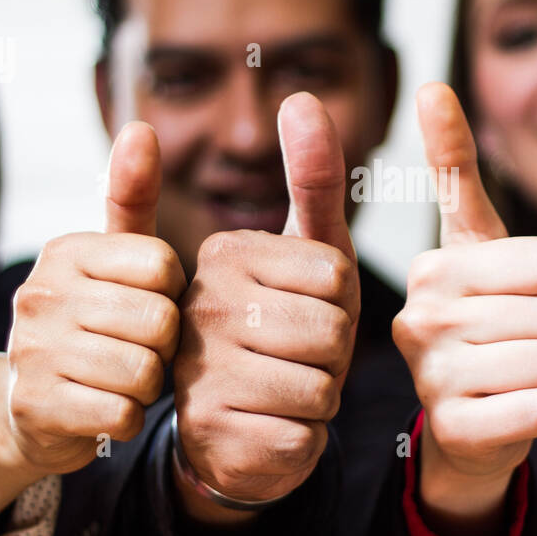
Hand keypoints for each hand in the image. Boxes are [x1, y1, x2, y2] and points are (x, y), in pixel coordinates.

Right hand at [3, 121, 185, 475]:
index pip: (164, 267)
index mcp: (66, 250)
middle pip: (160, 320)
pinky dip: (129, 418)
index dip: (173, 295)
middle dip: (165, 345)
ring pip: (145, 371)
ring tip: (125, 378)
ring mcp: (31, 351)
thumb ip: (132, 197)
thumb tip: (140, 126)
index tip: (151, 305)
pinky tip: (109, 409)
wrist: (31, 408)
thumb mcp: (112, 260)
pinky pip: (123, 414)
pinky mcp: (35, 408)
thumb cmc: (94, 322)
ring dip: (149, 385)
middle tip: (141, 350)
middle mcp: (39, 292)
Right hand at [173, 92, 358, 520]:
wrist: (232, 426)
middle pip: (332, 331)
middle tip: (295, 358)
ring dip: (320, 396)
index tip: (302, 311)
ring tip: (284, 390)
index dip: (340, 304)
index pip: (335, 276)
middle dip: (334, 353)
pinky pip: (304, 433)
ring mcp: (196, 373)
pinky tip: (269, 429)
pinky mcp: (210, 434)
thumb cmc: (280, 329)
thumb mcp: (307, 253)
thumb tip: (303, 97)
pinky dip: (303, 438)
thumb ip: (310, 179)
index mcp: (221, 256)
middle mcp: (196, 308)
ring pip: (322, 383)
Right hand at [392, 83, 536, 535]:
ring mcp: (430, 376)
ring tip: (526, 373)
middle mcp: (419, 316)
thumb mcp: (471, 238)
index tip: (536, 291)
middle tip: (530, 340)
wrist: (472, 421)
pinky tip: (525, 408)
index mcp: (432, 265)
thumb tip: (429, 84)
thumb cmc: (486, 316)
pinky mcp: (452, 428)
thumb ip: (453, 166)